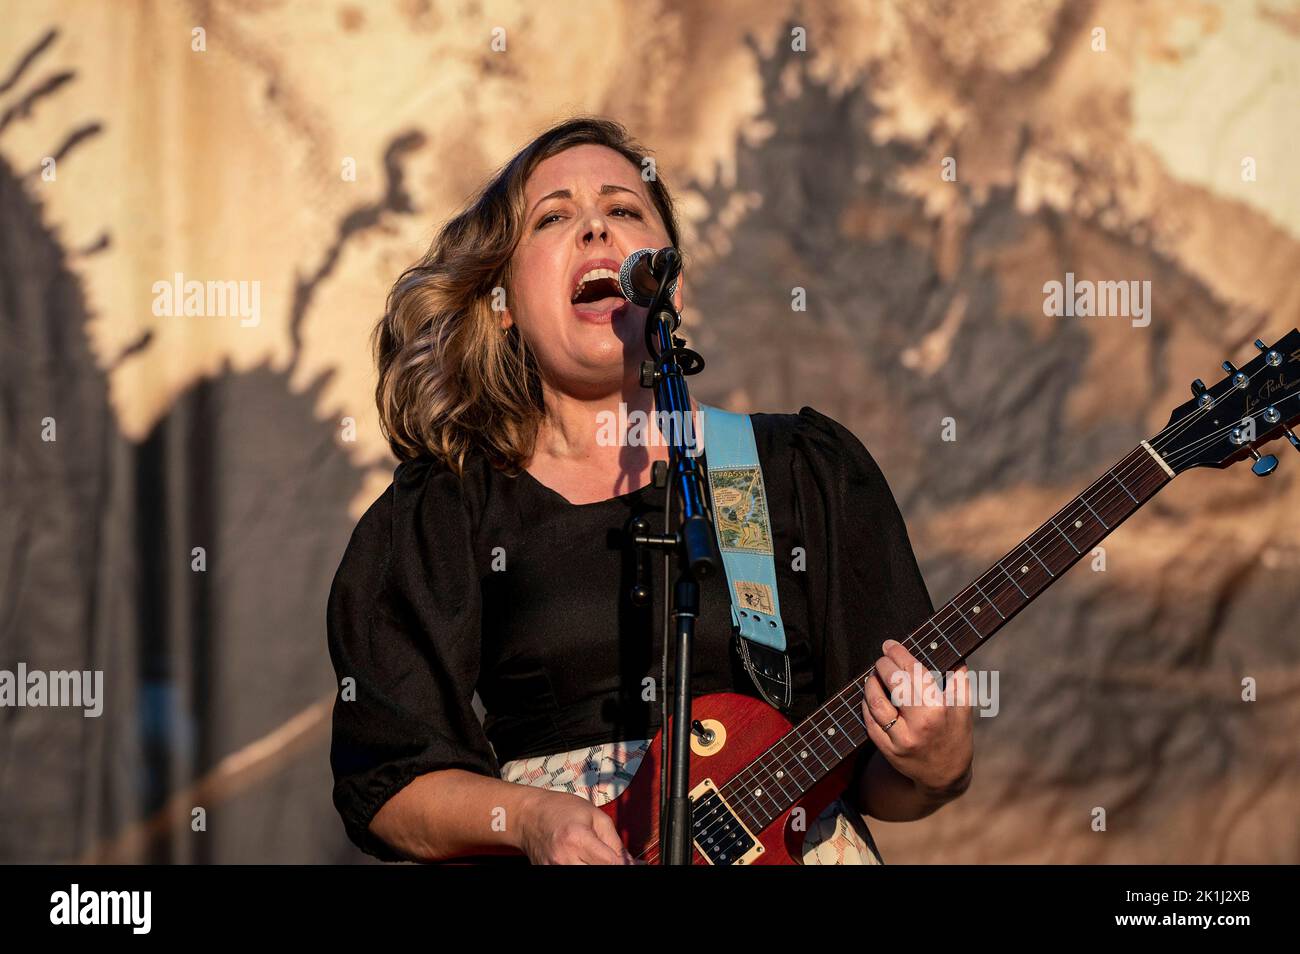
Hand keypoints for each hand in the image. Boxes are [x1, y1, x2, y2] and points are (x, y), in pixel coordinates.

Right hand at [517, 789, 638, 864]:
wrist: (529, 816)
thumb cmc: (560, 809)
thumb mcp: (595, 816)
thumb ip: (615, 842)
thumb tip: (632, 862)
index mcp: (578, 839)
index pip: (612, 864)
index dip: (626, 866)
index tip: (635, 865)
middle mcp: (565, 858)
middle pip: (600, 873)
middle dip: (612, 867)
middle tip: (613, 859)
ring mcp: (555, 869)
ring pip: (587, 877)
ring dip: (597, 868)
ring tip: (597, 858)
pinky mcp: (549, 874)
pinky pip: (573, 876)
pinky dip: (583, 868)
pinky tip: (585, 861)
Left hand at [861, 638, 973, 796]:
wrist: (945, 777)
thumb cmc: (955, 737)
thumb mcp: (963, 710)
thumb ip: (959, 681)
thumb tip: (954, 656)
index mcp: (939, 709)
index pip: (914, 672)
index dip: (899, 654)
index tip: (890, 645)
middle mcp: (919, 724)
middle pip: (893, 683)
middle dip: (883, 665)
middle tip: (881, 658)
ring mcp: (901, 739)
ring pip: (876, 702)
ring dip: (871, 684)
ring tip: (873, 676)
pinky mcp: (888, 750)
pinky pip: (870, 722)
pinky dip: (866, 705)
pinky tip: (870, 696)